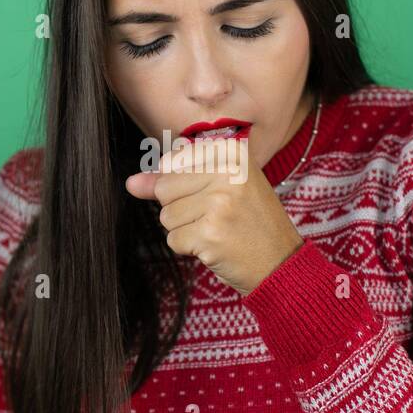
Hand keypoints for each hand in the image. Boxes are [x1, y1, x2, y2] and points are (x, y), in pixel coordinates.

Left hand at [124, 137, 304, 296]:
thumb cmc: (249, 222)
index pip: (172, 161)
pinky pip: (173, 239)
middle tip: (218, 216)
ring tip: (219, 230)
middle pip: (165, 187)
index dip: (184, 186)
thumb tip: (131, 183)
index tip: (215, 195)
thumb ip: (171, 180)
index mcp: (231, 151)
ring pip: (166, 215)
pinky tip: (217, 245)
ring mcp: (219, 202)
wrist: (280, 262)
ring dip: (185, 229)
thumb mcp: (219, 188)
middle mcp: (227, 171)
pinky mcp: (210, 233)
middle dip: (182, 208)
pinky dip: (190, 248)